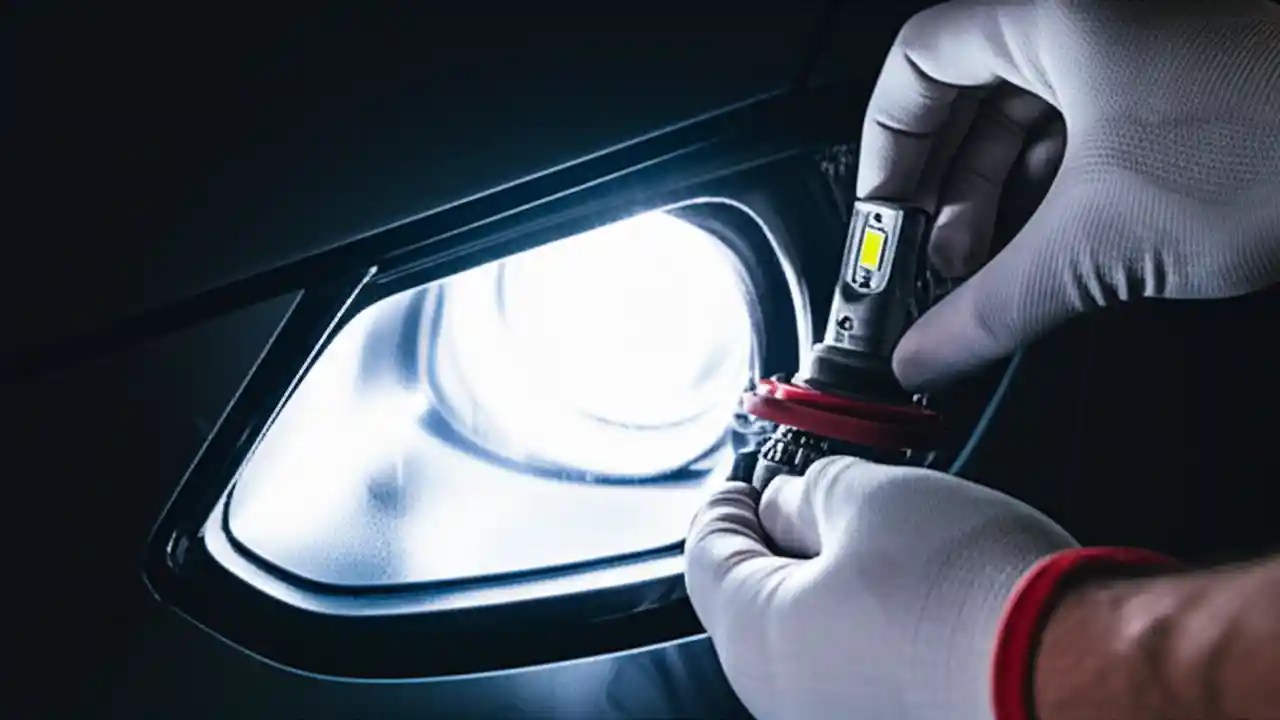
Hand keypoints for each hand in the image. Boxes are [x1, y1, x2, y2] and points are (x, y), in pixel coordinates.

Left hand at [684, 457, 1076, 719]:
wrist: (1074, 676)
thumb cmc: (970, 593)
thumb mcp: (871, 496)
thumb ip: (811, 491)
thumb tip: (792, 503)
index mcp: (754, 634)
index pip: (704, 555)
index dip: (724, 505)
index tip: (743, 485)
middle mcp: (782, 697)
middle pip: (754, 602)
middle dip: (783, 544)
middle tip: (819, 500)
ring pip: (810, 641)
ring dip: (832, 589)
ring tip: (885, 544)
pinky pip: (859, 675)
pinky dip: (872, 632)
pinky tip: (918, 600)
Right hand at [859, 0, 1279, 389]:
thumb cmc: (1279, 139)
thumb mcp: (1105, 243)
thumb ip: (992, 306)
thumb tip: (927, 351)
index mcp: (1054, 16)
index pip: (919, 62)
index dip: (888, 148)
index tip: (884, 217)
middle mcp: (1092, 17)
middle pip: (972, 94)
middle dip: (948, 188)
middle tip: (937, 264)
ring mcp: (1142, 45)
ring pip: (1035, 116)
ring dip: (1005, 198)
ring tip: (996, 270)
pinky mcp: (1182, 84)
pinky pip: (1091, 127)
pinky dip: (1063, 189)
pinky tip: (1059, 248)